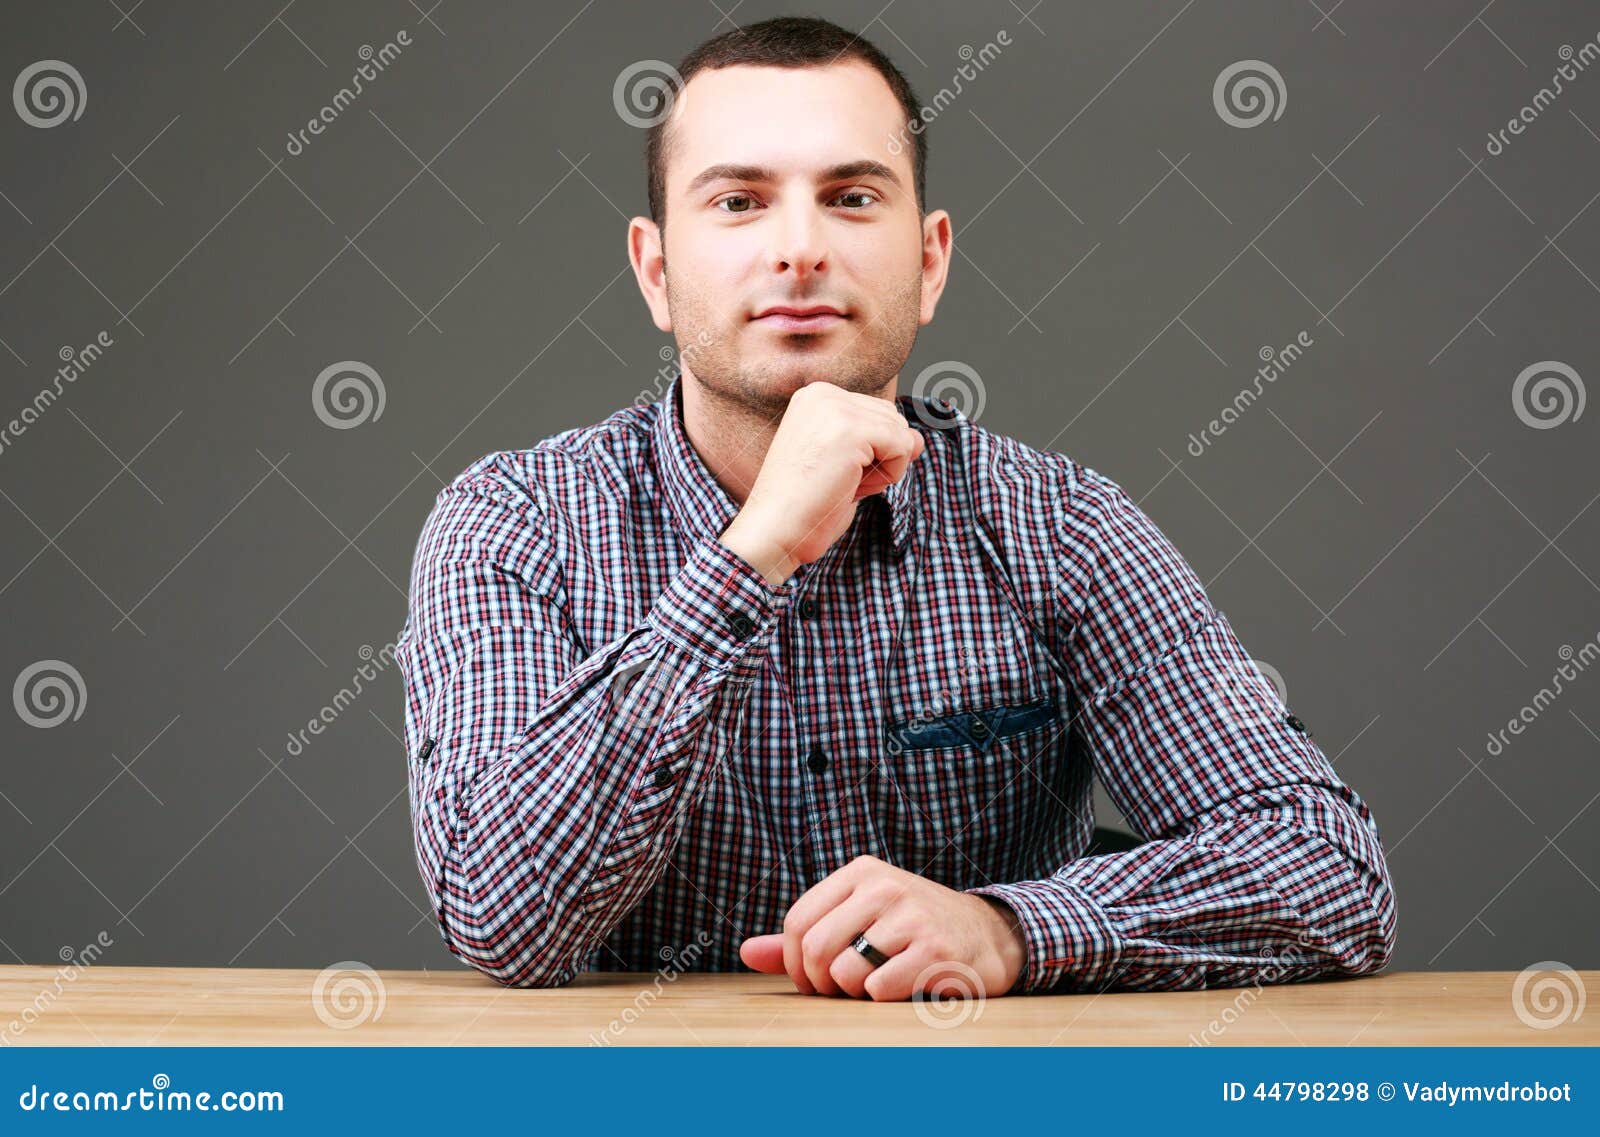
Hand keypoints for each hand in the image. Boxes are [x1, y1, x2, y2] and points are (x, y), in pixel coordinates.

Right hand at [719, 384, 924, 585]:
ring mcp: (835, 408)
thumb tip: (919, 439)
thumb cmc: (806, 504)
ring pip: (901, 432)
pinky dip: (889, 475)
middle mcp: (823, 393)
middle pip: (893, 418)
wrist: (775, 529)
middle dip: (880, 457)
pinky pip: (903, 447)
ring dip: (884, 468)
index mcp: (815, 396)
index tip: (833, 471)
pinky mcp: (850, 429)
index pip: (877, 413)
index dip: (870, 452)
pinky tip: (854, 486)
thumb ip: (883, 443)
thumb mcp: (849, 465)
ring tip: (844, 483)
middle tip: (840, 480)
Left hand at [738, 855, 1026, 1000]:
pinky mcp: (936, 951)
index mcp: (861, 872)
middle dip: (820, 984)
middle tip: (841, 991)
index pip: (797, 921)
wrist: (989, 937)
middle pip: (815, 948)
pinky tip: (902, 988)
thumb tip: (746, 952)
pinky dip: (882, 999)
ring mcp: (912, 916)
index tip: (813, 980)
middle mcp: (885, 886)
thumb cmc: (912, 930)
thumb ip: (805, 935)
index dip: (794, 963)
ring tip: (874, 985)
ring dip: (853, 994)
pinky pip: (878, 989)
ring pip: (844, 972)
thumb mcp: (860, 918)